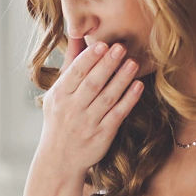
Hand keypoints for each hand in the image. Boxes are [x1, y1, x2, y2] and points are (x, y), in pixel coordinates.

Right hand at [37, 35, 144, 175]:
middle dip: (107, 65)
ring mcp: (88, 123)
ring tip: (133, 63)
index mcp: (59, 96)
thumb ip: (70, 65)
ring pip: (107, 98)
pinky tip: (138, 86)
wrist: (59, 160)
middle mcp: (72, 109)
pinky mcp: (102, 135)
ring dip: (121, 79)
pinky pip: (117, 114)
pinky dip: (128, 100)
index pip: (75, 74)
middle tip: (121, 47)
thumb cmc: (59, 121)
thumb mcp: (56, 94)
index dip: (89, 59)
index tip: (102, 44)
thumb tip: (76, 34)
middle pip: (92, 84)